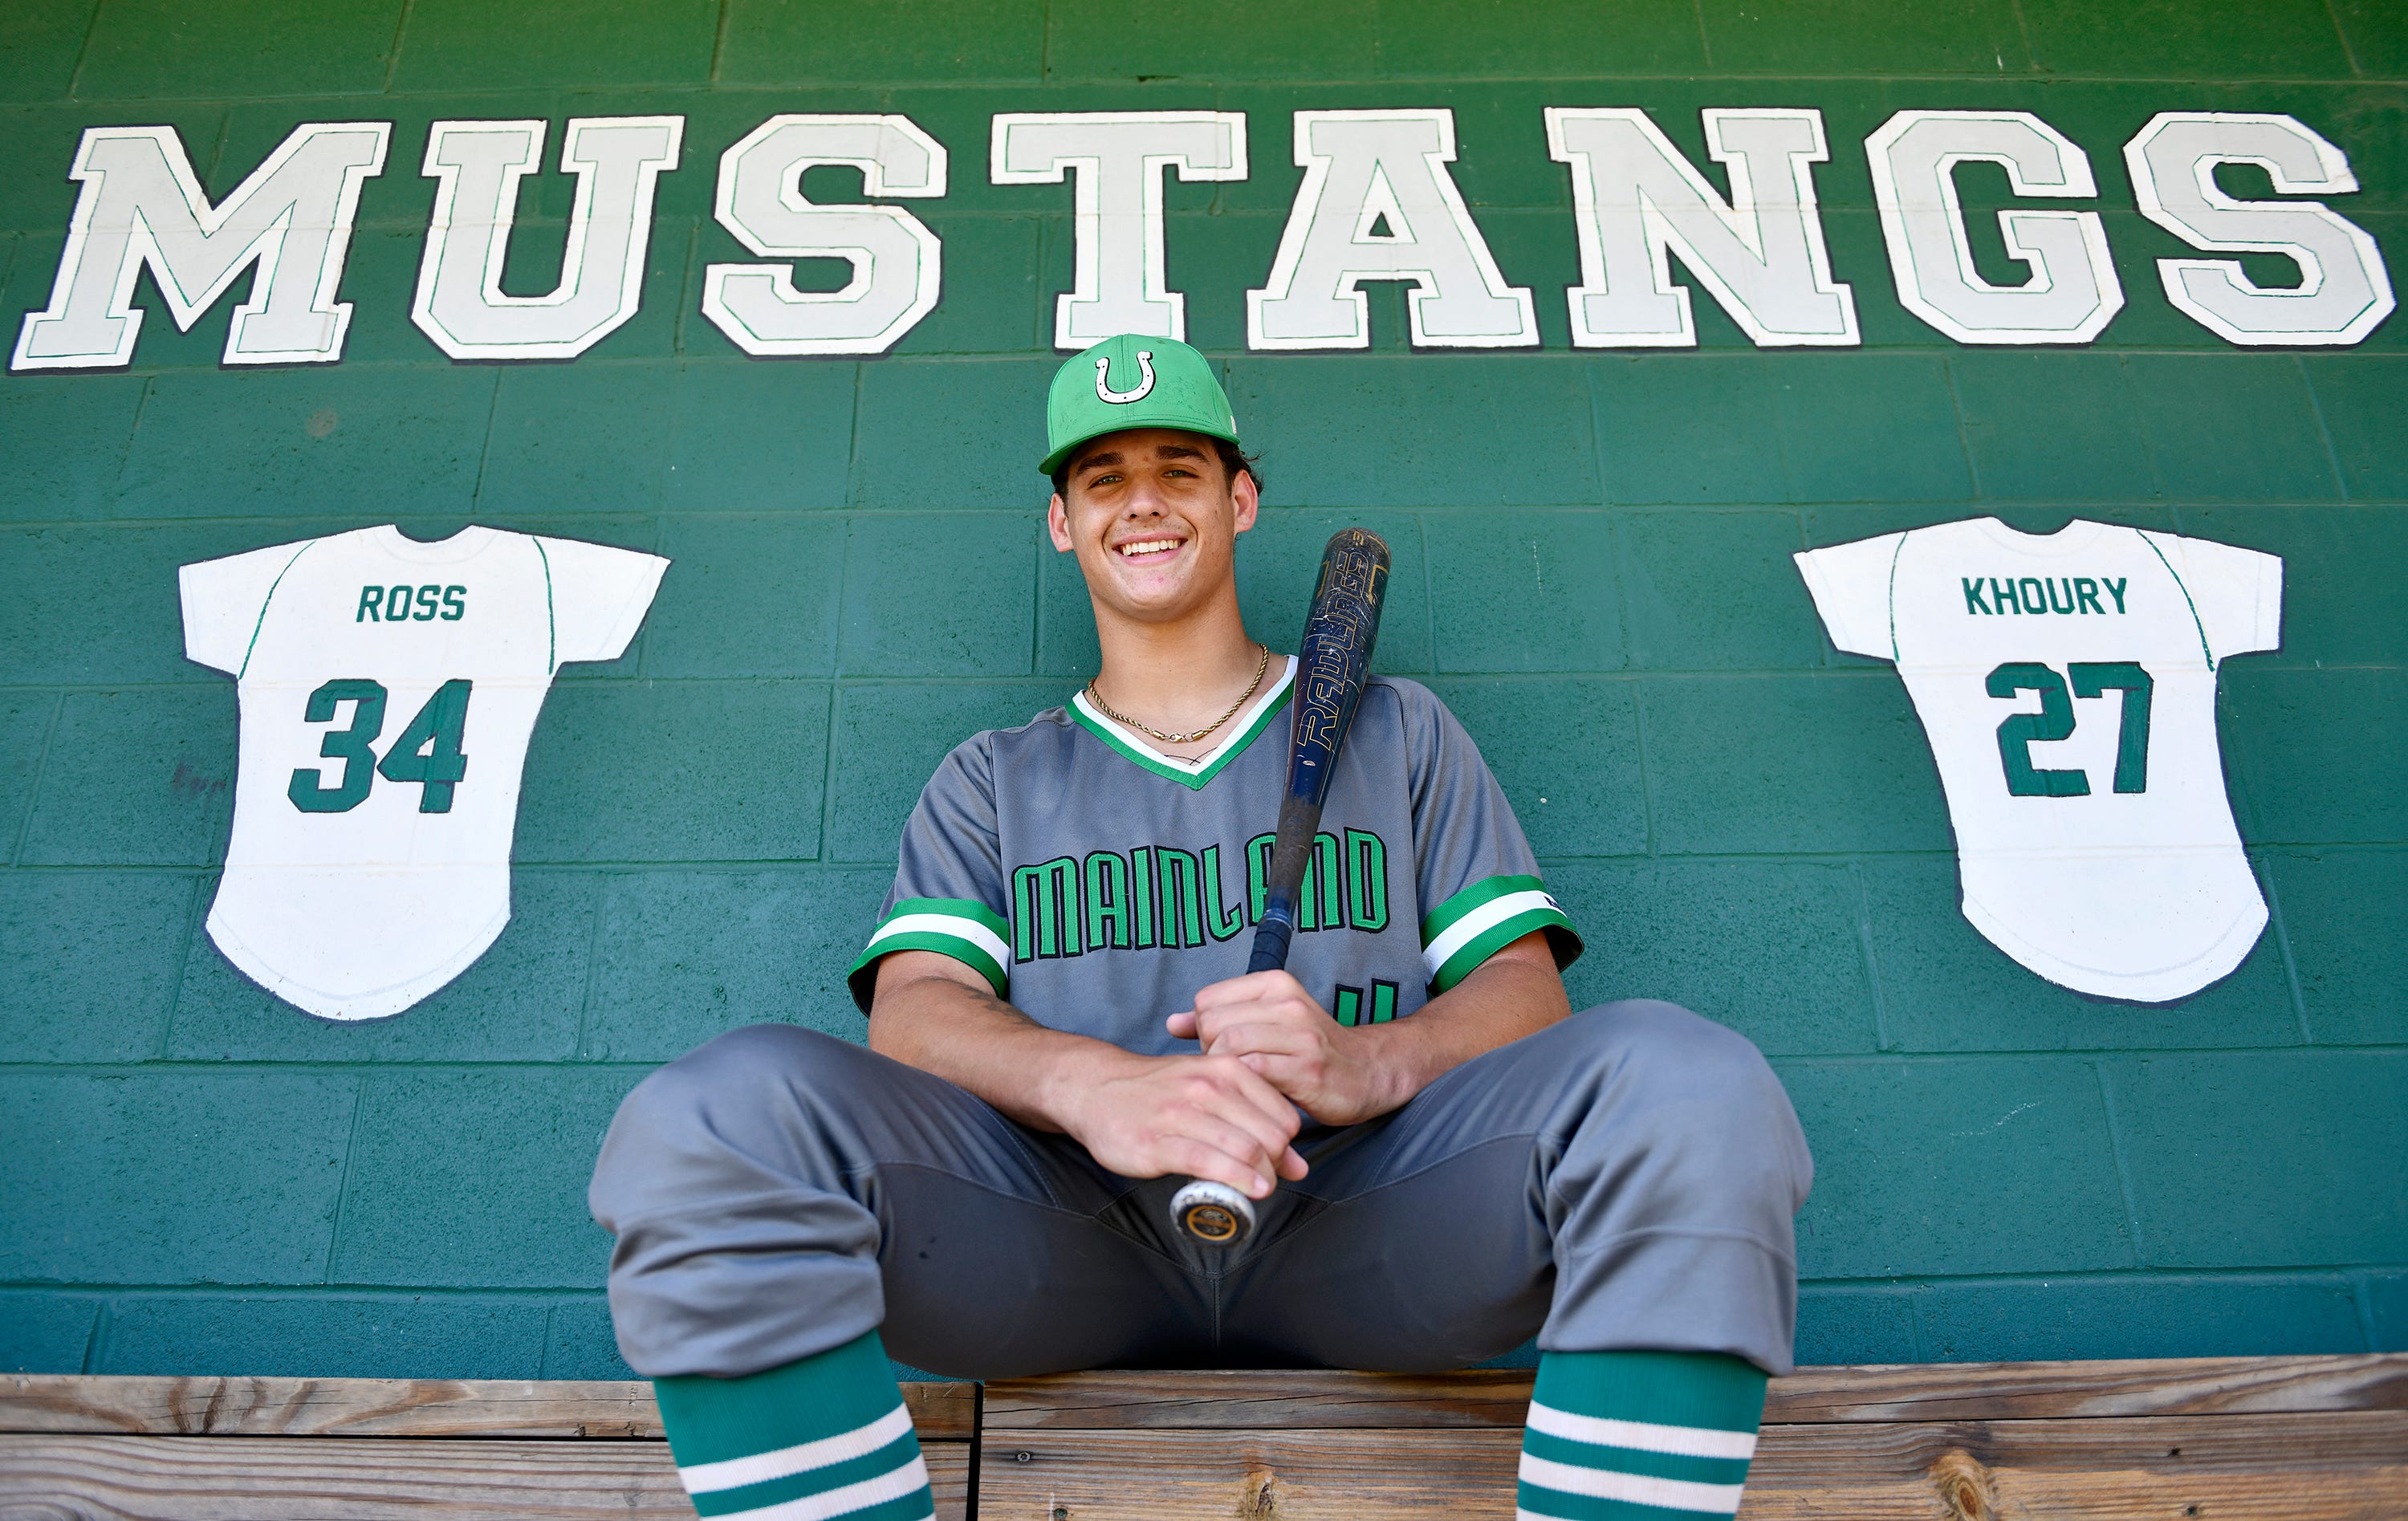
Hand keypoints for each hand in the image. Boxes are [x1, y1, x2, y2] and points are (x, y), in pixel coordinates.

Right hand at [1051, 1048, 1308, 1199]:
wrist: (1097, 1089)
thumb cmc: (1159, 1091)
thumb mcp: (1208, 1088)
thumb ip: (1252, 1118)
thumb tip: (1298, 1165)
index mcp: (1225, 1069)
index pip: (1281, 1114)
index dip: (1289, 1144)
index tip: (1283, 1160)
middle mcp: (1207, 1087)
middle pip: (1268, 1134)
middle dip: (1279, 1163)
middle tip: (1271, 1178)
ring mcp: (1181, 1114)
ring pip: (1243, 1148)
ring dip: (1263, 1175)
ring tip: (1263, 1188)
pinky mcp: (1158, 1143)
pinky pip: (1208, 1163)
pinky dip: (1237, 1180)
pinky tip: (1249, 1191)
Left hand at [1168, 970, 1400, 1125]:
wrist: (1366, 1073)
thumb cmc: (1308, 1051)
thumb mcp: (1266, 1024)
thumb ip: (1219, 1020)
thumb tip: (1172, 1023)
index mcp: (1275, 984)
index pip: (1207, 1000)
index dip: (1204, 1030)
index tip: (1222, 1049)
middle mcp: (1288, 1002)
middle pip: (1212, 1023)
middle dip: (1210, 1052)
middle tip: (1230, 1072)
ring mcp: (1299, 1035)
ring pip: (1228, 1046)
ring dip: (1225, 1072)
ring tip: (1242, 1084)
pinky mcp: (1306, 1068)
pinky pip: (1252, 1072)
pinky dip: (1244, 1087)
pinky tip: (1254, 1095)